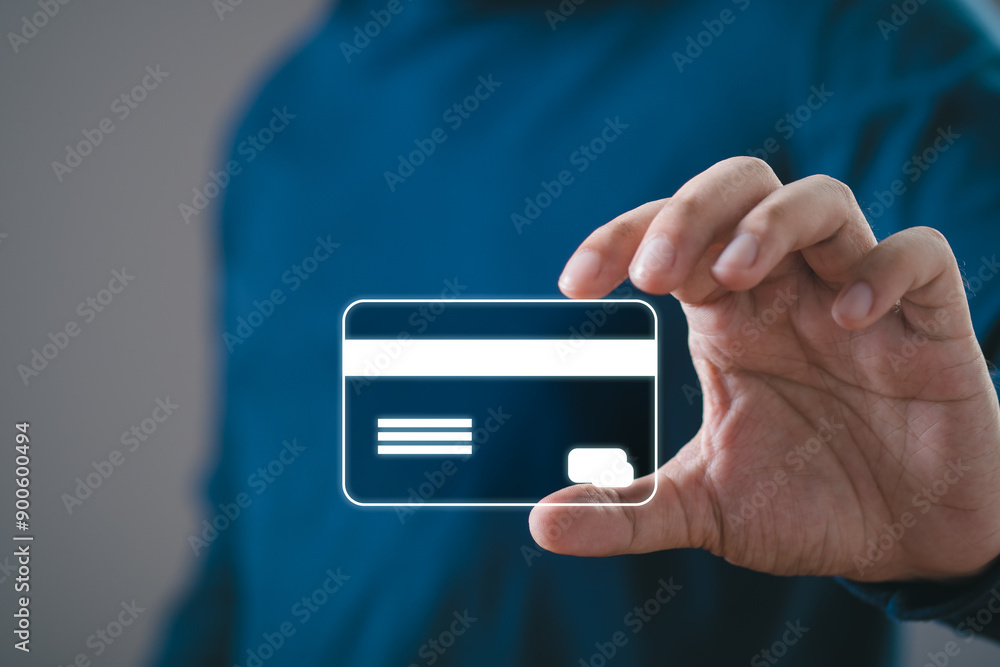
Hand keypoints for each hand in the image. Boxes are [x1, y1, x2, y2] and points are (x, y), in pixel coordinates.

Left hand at [529, 157, 999, 581]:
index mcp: (729, 317)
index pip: (668, 239)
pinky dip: (883, 270)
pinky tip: (851, 318)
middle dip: (689, 213)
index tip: (574, 285)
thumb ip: (628, 511)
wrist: (907, 543)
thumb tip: (542, 524)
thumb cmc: (808, 505)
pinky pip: (918, 255)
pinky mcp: (928, 320)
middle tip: (653, 273)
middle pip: (736, 189)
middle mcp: (787, 290)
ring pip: (820, 200)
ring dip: (770, 223)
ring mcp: (856, 295)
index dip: (619, 239)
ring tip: (735, 274)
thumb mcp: (706, 510)